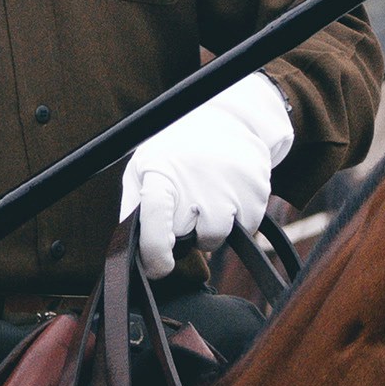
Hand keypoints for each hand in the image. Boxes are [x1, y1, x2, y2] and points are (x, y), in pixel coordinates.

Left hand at [119, 70, 291, 276]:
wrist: (227, 117)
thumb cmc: (176, 150)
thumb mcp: (145, 168)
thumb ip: (134, 208)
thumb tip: (128, 249)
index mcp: (162, 173)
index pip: (155, 221)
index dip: (155, 253)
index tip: (160, 268)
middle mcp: (197, 179)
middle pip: (188, 237)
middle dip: (185, 232)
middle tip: (186, 206)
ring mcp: (230, 184)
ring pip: (217, 238)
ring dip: (210, 230)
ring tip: (207, 200)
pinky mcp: (256, 189)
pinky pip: (246, 227)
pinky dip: (236, 220)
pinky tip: (229, 194)